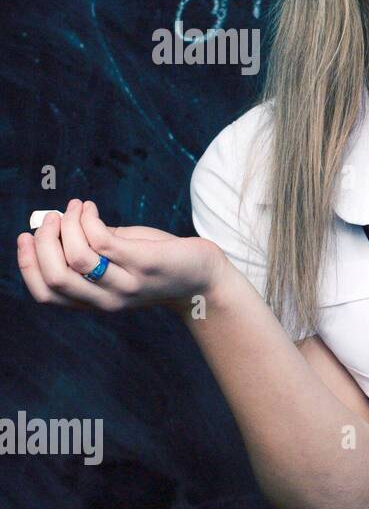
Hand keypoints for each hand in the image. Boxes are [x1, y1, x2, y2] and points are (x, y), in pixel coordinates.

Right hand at [16, 198, 224, 315]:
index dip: (27, 264)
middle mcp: (108, 299)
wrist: (203, 275)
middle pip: (56, 276)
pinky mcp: (146, 264)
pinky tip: (90, 208)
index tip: (24, 236)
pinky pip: (103, 241)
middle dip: (44, 241)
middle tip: (51, 217)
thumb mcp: (117, 258)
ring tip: (75, 208)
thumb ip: (88, 246)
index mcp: (94, 300)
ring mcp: (127, 284)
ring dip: (67, 226)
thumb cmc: (157, 261)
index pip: (46, 293)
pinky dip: (88, 219)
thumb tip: (57, 220)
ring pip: (77, 258)